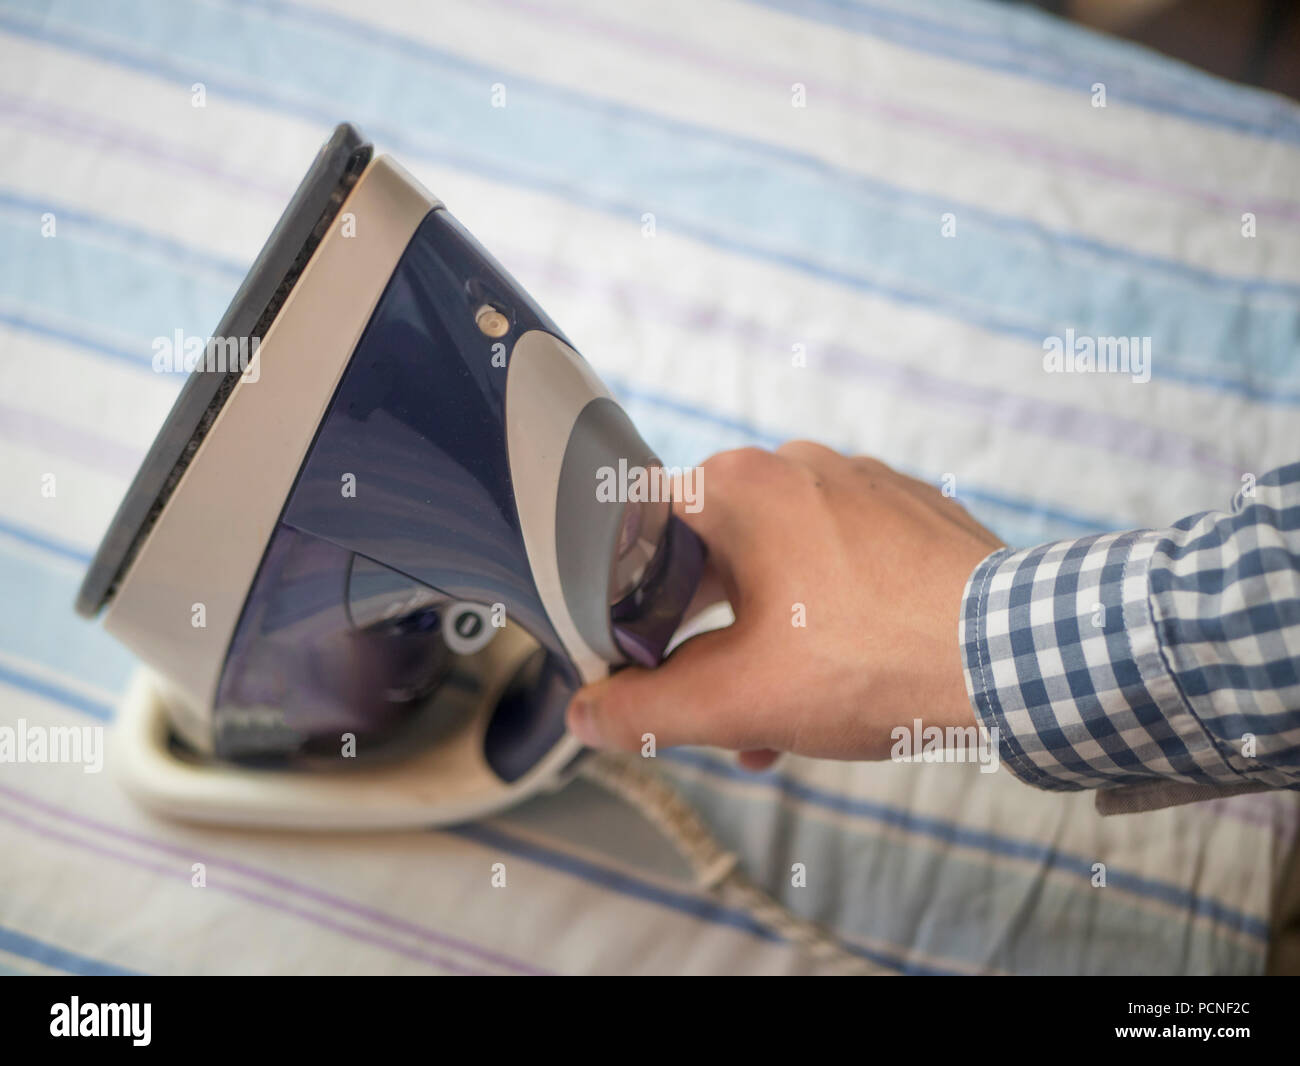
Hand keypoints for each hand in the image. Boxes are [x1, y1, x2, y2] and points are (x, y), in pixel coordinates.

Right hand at [565, 442, 1004, 769]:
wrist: (1017, 657)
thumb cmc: (876, 660)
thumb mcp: (738, 700)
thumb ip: (646, 712)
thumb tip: (588, 717)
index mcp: (740, 486)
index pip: (641, 530)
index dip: (626, 602)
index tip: (635, 656)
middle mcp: (800, 465)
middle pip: (715, 556)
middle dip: (706, 641)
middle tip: (712, 703)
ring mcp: (864, 484)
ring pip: (782, 567)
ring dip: (767, 640)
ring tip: (784, 718)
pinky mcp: (913, 514)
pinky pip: (844, 562)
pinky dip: (827, 617)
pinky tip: (844, 680)